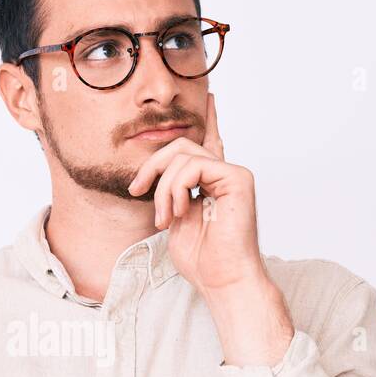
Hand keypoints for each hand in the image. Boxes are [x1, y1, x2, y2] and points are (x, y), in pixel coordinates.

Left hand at [126, 91, 266, 295]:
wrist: (223, 279)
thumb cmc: (202, 260)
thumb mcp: (176, 219)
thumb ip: (172, 192)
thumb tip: (160, 177)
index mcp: (213, 182)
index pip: (210, 142)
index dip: (209, 119)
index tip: (210, 97)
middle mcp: (225, 173)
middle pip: (180, 145)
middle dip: (151, 166)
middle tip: (137, 191)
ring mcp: (233, 174)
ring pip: (182, 155)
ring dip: (163, 189)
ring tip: (167, 218)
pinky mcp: (238, 178)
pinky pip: (193, 166)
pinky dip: (177, 189)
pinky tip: (180, 212)